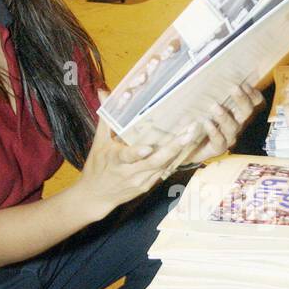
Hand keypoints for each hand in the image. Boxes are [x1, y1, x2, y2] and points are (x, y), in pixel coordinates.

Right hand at [75, 112, 205, 220]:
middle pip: (154, 162)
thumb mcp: (99, 142)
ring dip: (178, 152)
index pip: (126, 156)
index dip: (137, 153)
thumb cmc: (97, 166)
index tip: (147, 148)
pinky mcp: (147, 186)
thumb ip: (106, 118)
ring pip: (162, 166)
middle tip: (188, 133)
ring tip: (192, 135)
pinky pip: (163, 172)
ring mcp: (140, 181)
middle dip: (172, 148)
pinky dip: (174, 160)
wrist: (96, 195)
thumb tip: (104, 93)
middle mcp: (129, 172)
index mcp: (115, 160)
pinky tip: (187, 148)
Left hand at [166, 81, 263, 169]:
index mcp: (238, 112)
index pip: (254, 102)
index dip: (253, 93)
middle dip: (242, 99)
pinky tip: (207, 123)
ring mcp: (229, 137)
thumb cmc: (201, 121)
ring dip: (225, 116)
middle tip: (234, 88)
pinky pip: (220, 141)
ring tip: (214, 106)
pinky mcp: (218, 148)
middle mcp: (237, 124)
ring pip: (233, 127)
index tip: (244, 83)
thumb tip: (211, 73)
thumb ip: (214, 93)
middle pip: (247, 112)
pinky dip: (214, 131)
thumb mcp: (207, 104)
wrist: (190, 145)